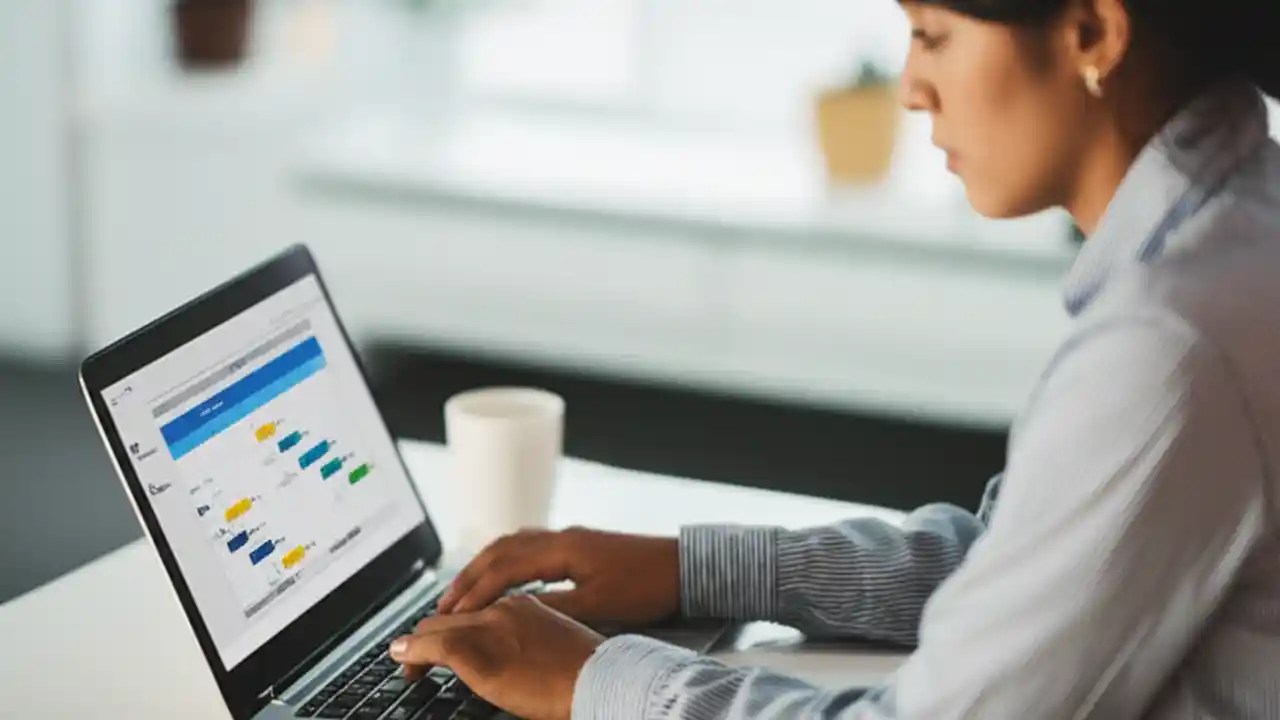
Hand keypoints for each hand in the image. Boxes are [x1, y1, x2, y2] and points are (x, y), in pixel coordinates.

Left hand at [389, 595, 603, 719]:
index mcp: (525, 606)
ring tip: (403, 659)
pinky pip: (432, 648)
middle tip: (413, 656)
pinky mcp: (477, 650)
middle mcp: (504, 609)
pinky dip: (412, 654)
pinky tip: (405, 663)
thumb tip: (517, 666)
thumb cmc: (591, 675)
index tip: (444, 646)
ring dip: (415, 645)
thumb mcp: (558, 651)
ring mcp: (489, 627)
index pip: (477, 611)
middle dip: (427, 637)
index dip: (454, 629)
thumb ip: (532, 648)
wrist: (603, 679)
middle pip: (451, 616)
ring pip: (436, 628)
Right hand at [438, 527, 679, 625]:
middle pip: (500, 550)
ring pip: (512, 545)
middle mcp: (560, 537)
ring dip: (484, 566)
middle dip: (468, 576)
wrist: (683, 566)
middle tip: (443, 603)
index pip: (504, 568)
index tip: (452, 614)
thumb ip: (555, 608)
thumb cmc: (647, 585)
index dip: (475, 592)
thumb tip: (514, 614)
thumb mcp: (600, 605)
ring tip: (462, 591)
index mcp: (562, 549)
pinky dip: (505, 561)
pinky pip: (528, 547)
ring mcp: (569, 538)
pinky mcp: (578, 545)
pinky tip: (502, 576)